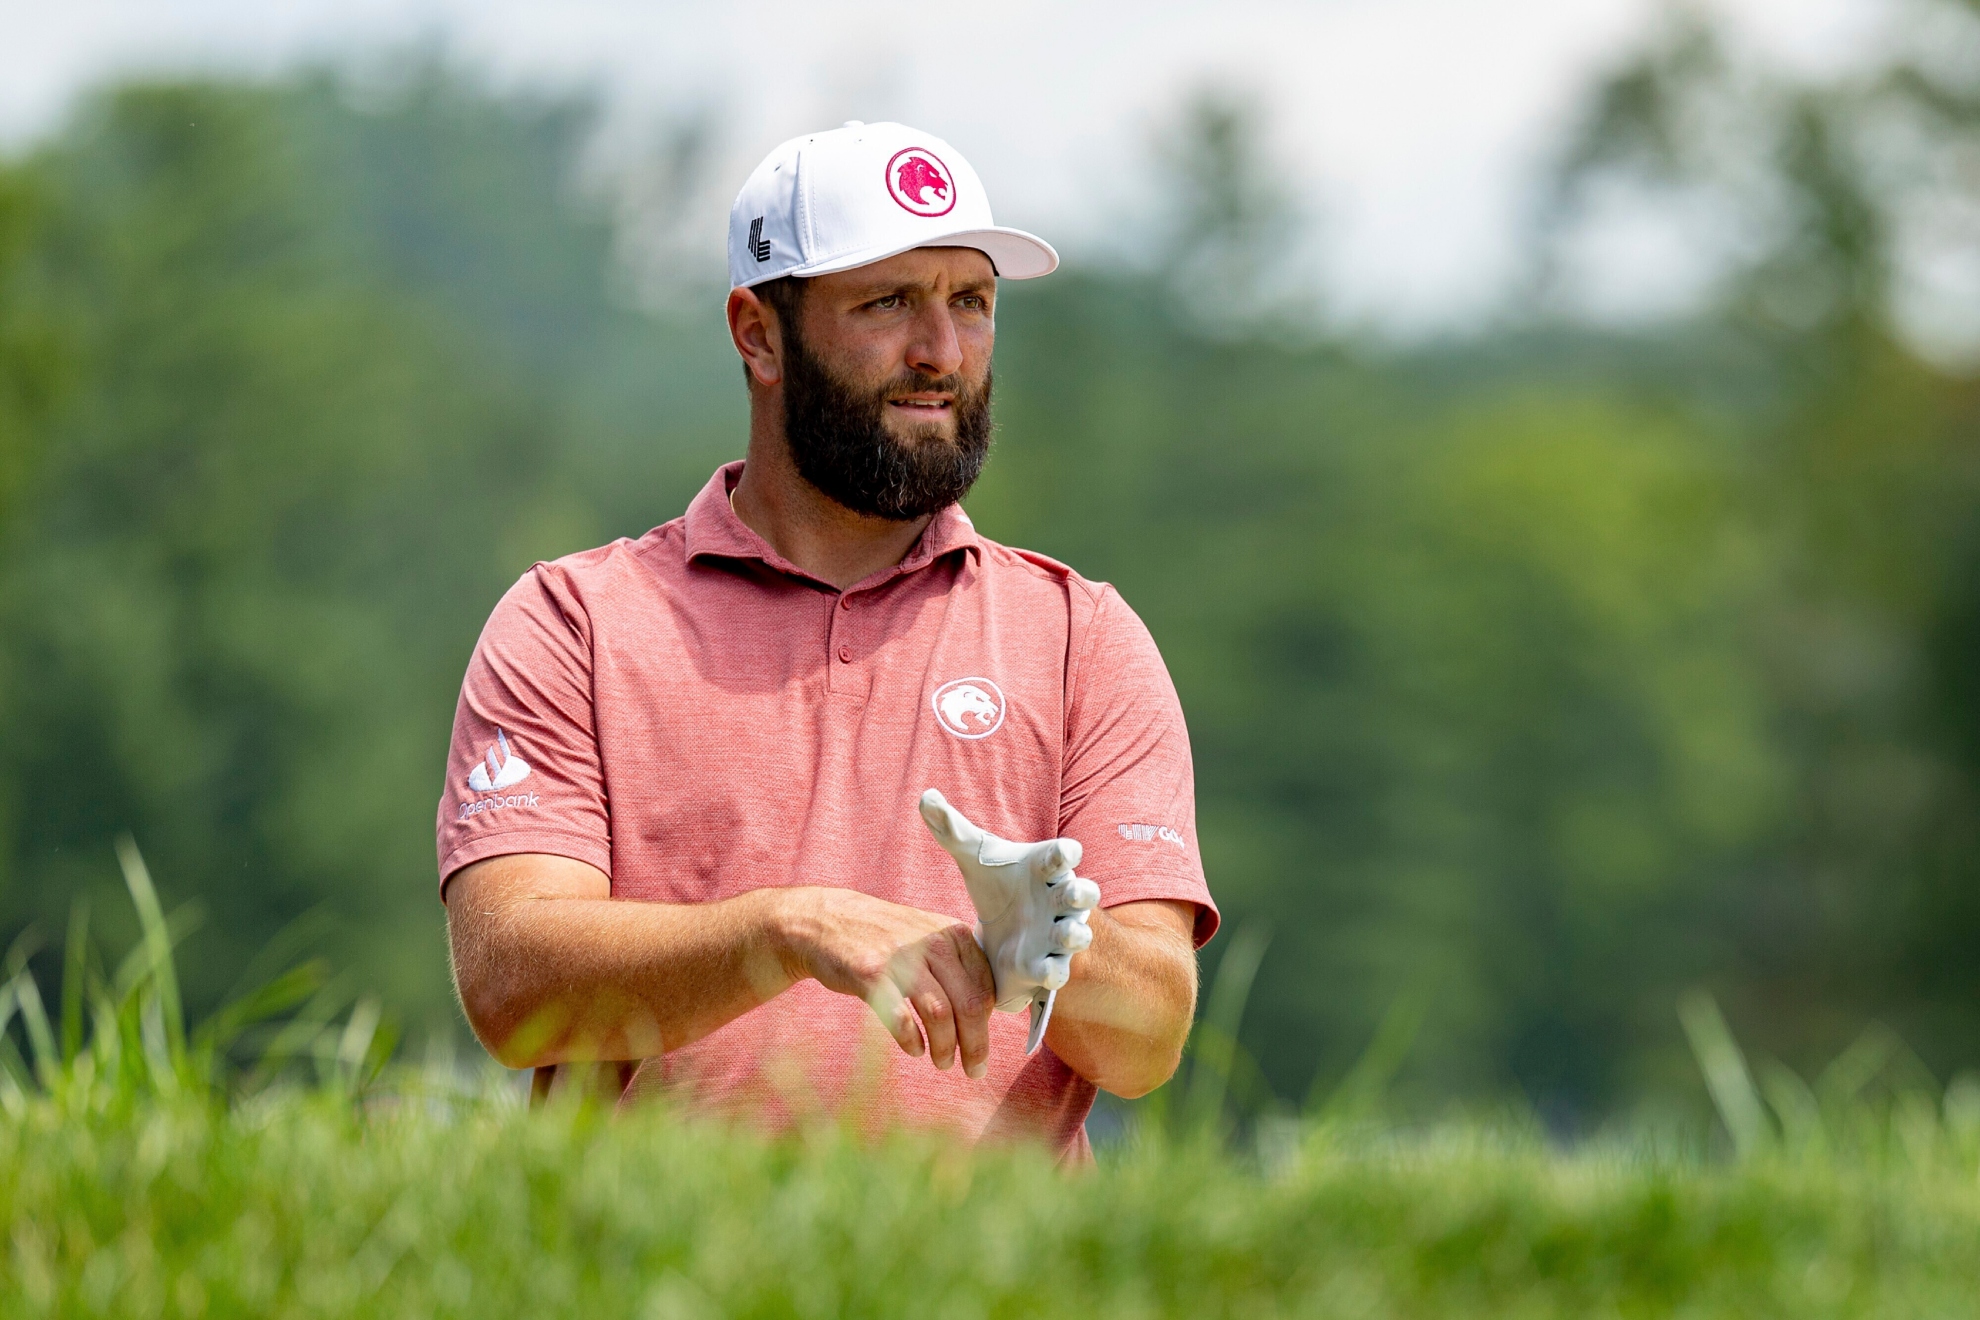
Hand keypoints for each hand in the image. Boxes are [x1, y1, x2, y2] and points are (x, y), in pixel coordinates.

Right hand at [777, 887, 996, 1077]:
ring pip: (940, 1015)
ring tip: (942, 1063)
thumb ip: (959, 965)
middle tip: (974, 1070)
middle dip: (975, 1046)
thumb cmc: (886, 938)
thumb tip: (987, 1013)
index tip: (979, 1043)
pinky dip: (912, 1041)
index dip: (987, 1024)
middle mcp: (932, 942)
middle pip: (969, 1005)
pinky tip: (915, 1048)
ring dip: (945, 1048)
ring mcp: (901, 958)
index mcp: (953, 933)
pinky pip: (901, 1019)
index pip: (986, 988)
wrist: (828, 922)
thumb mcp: (929, 936)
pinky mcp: (871, 974)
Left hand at [918, 790, 1100, 1052]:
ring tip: (1064, 934)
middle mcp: (1059, 901)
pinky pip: (1056, 972)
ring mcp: (1056, 936)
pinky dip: (1051, 972)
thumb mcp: (973, 856)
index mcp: (1045, 868)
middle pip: (1083, 894)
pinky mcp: (1045, 967)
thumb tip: (925, 796)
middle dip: (1081, 893)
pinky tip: (1039, 971)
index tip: (1064, 852)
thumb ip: (950, 828)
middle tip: (1073, 892)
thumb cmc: (997, 883)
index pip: (1064, 855)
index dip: (1067, 853)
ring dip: (1074, 935)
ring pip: (1078, 935)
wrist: (999, 932)